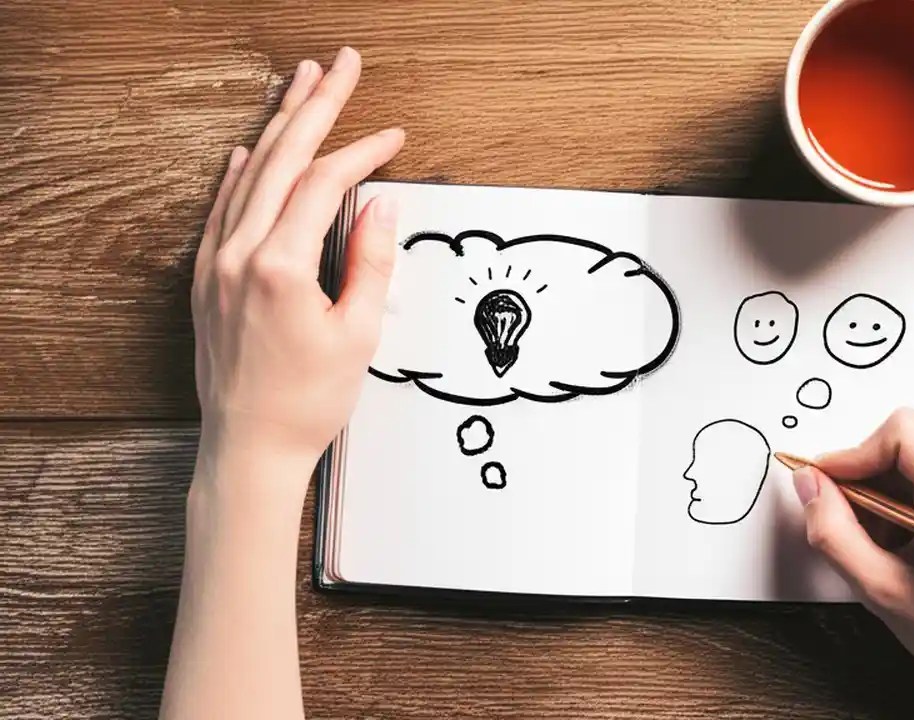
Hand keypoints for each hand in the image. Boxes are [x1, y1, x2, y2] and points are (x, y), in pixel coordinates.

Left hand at [192, 47, 403, 499]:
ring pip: (249, 175)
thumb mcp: (357, 335)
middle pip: (281, 159)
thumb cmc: (304, 404)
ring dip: (278, 127)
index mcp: (278, 267)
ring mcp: (216, 264)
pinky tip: (250, 152)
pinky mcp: (207, 279)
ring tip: (300, 87)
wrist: (249, 447)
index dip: (361, 151)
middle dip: (315, 106)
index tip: (390, 136)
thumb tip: (381, 207)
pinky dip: (240, 174)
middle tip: (340, 66)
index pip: (324, 183)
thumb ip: (371, 262)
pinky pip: (222, 208)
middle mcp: (238, 255)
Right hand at [792, 408, 913, 719]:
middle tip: (860, 532)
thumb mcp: (880, 589)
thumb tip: (809, 484)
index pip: (901, 433)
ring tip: (890, 546)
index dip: (855, 453)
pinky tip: (909, 543)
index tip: (829, 482)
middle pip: (904, 447)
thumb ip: (833, 531)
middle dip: (868, 483)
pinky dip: (907, 502)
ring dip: (886, 496)